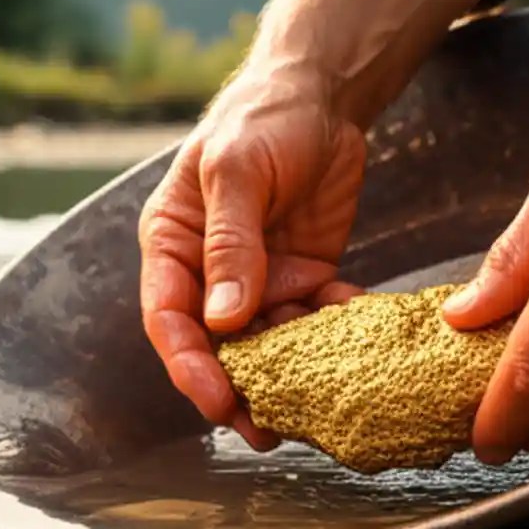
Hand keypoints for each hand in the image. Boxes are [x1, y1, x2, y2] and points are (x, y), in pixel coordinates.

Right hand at [139, 69, 366, 449]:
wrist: (322, 97)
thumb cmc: (262, 119)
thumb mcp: (238, 172)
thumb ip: (231, 243)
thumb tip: (223, 320)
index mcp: (175, 244)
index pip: (170, 318)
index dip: (190, 366)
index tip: (216, 401)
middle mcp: (212, 271)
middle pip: (217, 346)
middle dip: (239, 390)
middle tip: (266, 430)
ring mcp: (260, 278)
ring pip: (268, 343)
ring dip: (290, 376)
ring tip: (316, 411)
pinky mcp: (304, 276)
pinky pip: (315, 320)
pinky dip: (333, 336)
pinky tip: (357, 353)